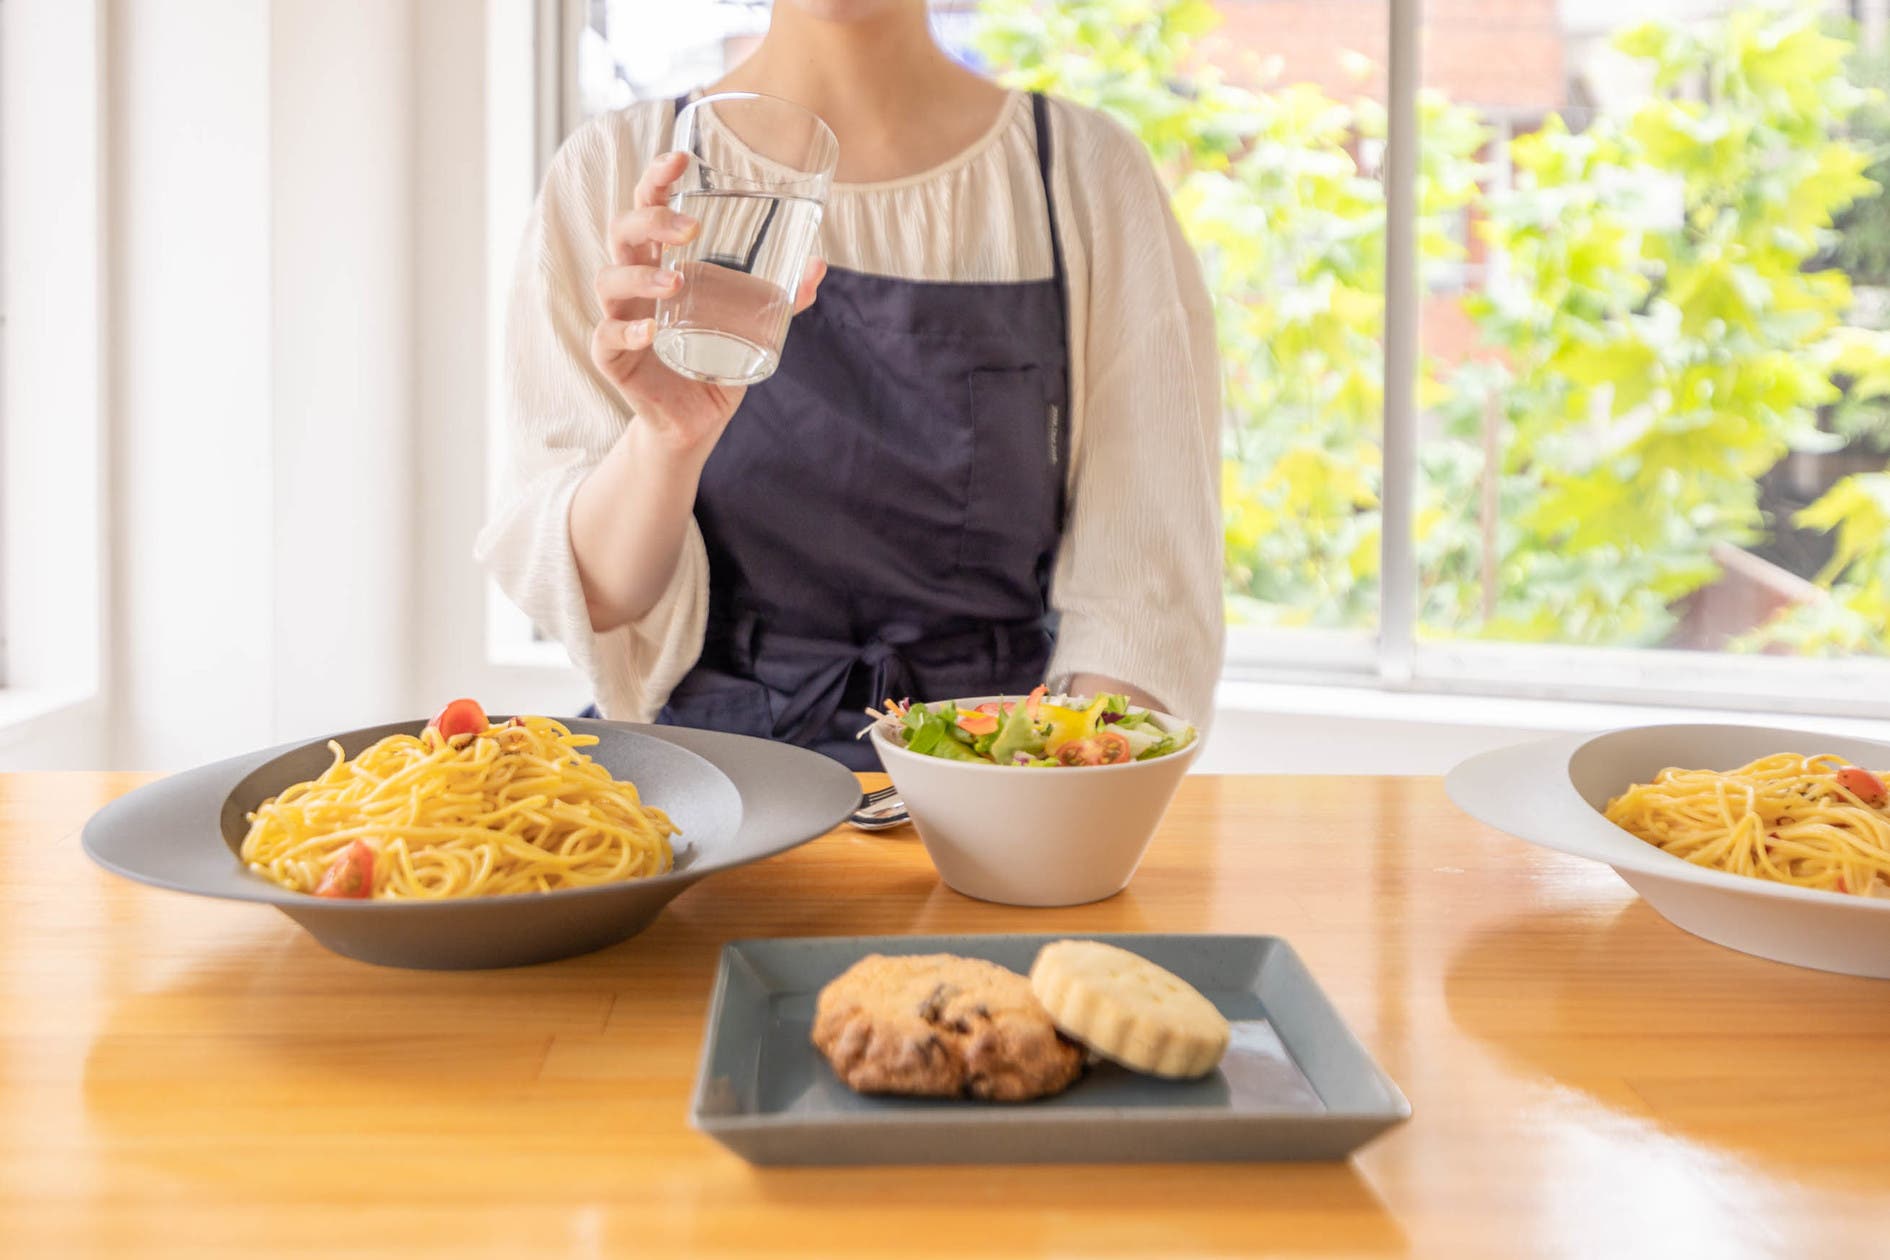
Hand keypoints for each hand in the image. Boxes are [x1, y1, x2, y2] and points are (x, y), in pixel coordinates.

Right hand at [590, 151, 825, 465]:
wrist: (695, 420)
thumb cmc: (717, 356)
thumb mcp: (753, 323)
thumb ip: (782, 295)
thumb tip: (818, 264)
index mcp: (660, 259)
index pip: (647, 207)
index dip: (656, 179)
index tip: (680, 159)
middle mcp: (633, 282)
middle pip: (623, 232)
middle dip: (652, 221)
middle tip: (692, 229)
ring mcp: (619, 317)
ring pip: (608, 279)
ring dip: (640, 274)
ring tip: (676, 280)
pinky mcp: (613, 358)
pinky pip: (607, 337)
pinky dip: (627, 330)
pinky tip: (651, 330)